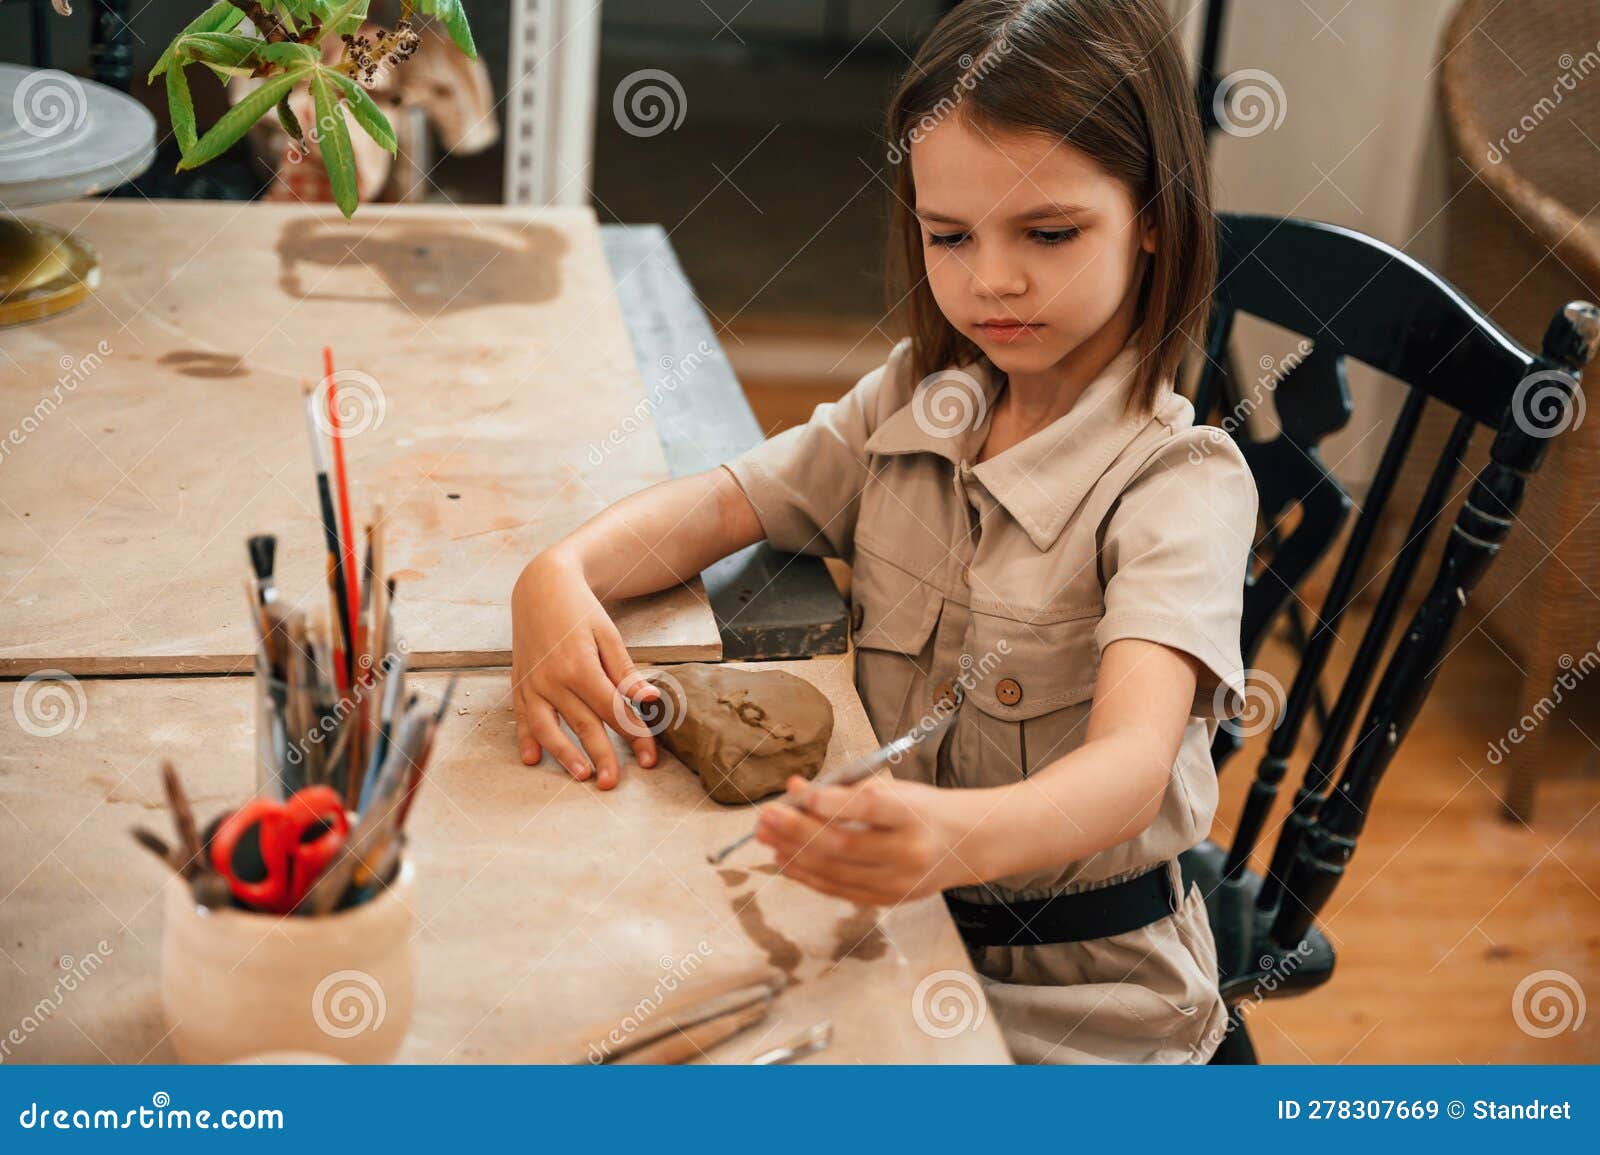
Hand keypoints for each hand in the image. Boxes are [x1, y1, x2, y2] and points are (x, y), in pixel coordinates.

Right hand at [510, 549, 659, 788]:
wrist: (541, 586)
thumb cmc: (580, 610)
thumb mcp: (608, 636)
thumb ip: (625, 673)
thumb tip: (650, 700)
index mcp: (580, 667)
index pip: (613, 711)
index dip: (634, 736)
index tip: (649, 759)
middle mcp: (553, 679)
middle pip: (583, 725)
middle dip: (602, 756)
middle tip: (614, 783)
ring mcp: (532, 683)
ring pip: (548, 727)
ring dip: (563, 755)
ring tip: (581, 776)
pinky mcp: (519, 683)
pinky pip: (522, 716)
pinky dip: (526, 738)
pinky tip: (532, 759)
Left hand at [754, 773, 976, 906]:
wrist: (968, 844)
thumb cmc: (924, 810)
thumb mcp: (895, 789)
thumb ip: (846, 789)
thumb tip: (796, 789)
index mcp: (915, 815)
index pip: (872, 808)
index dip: (834, 802)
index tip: (802, 794)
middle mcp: (909, 853)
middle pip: (844, 845)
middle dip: (798, 830)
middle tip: (767, 815)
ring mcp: (898, 882)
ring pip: (835, 871)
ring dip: (794, 853)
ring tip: (766, 836)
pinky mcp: (888, 900)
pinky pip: (839, 889)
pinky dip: (807, 875)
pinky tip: (784, 859)